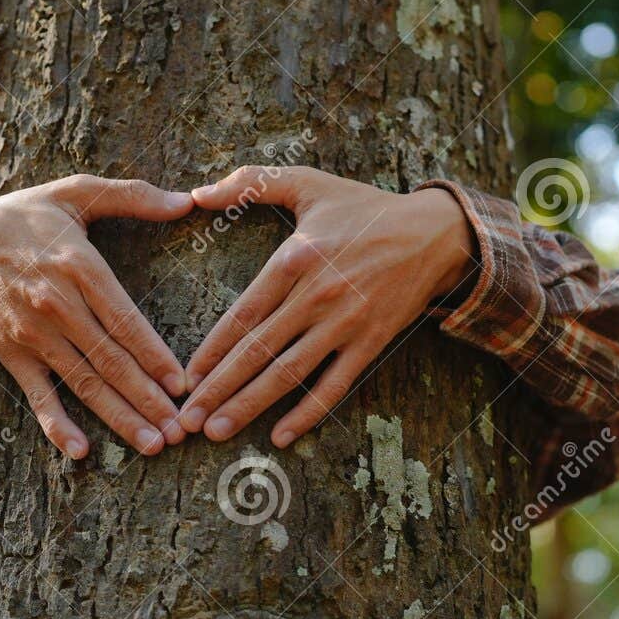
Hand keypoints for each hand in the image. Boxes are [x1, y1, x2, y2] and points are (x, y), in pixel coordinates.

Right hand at [0, 174, 193, 459]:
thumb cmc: (18, 217)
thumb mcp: (73, 193)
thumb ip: (132, 195)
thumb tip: (188, 201)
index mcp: (78, 267)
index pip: (125, 321)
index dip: (155, 356)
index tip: (183, 384)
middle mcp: (56, 306)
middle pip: (110, 360)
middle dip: (148, 398)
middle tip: (181, 430)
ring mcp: (32, 335)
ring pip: (84, 382)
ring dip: (119, 417)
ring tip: (152, 444)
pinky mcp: (12, 355)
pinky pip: (38, 395)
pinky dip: (56, 424)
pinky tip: (80, 450)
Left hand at [180, 166, 475, 447]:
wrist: (434, 234)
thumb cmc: (365, 208)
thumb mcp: (309, 183)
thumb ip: (251, 182)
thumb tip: (196, 192)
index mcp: (296, 258)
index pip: (243, 313)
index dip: (211, 348)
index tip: (184, 376)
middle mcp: (317, 296)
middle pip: (258, 351)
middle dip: (218, 388)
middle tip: (187, 420)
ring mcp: (346, 323)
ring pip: (288, 373)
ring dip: (249, 405)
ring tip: (217, 432)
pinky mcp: (371, 343)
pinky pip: (334, 385)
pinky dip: (307, 412)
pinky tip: (280, 436)